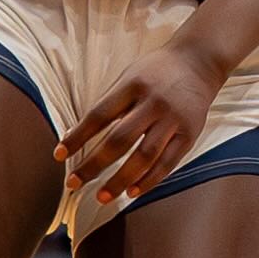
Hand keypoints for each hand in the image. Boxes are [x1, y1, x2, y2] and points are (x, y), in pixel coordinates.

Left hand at [59, 39, 226, 208]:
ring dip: (121, 180)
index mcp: (133, 85)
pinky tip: (132, 192)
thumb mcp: (129, 77)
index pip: (100, 115)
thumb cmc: (156, 71)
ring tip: (102, 197)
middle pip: (120, 139)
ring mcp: (174, 119)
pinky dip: (149, 180)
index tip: (59, 155)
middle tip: (73, 183)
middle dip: (94, 165)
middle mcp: (154, 102)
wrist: (199, 61)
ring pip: (144, 156)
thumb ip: (108, 104)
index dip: (78, 137)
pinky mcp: (190, 133)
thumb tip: (76, 136)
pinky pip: (168, 162)